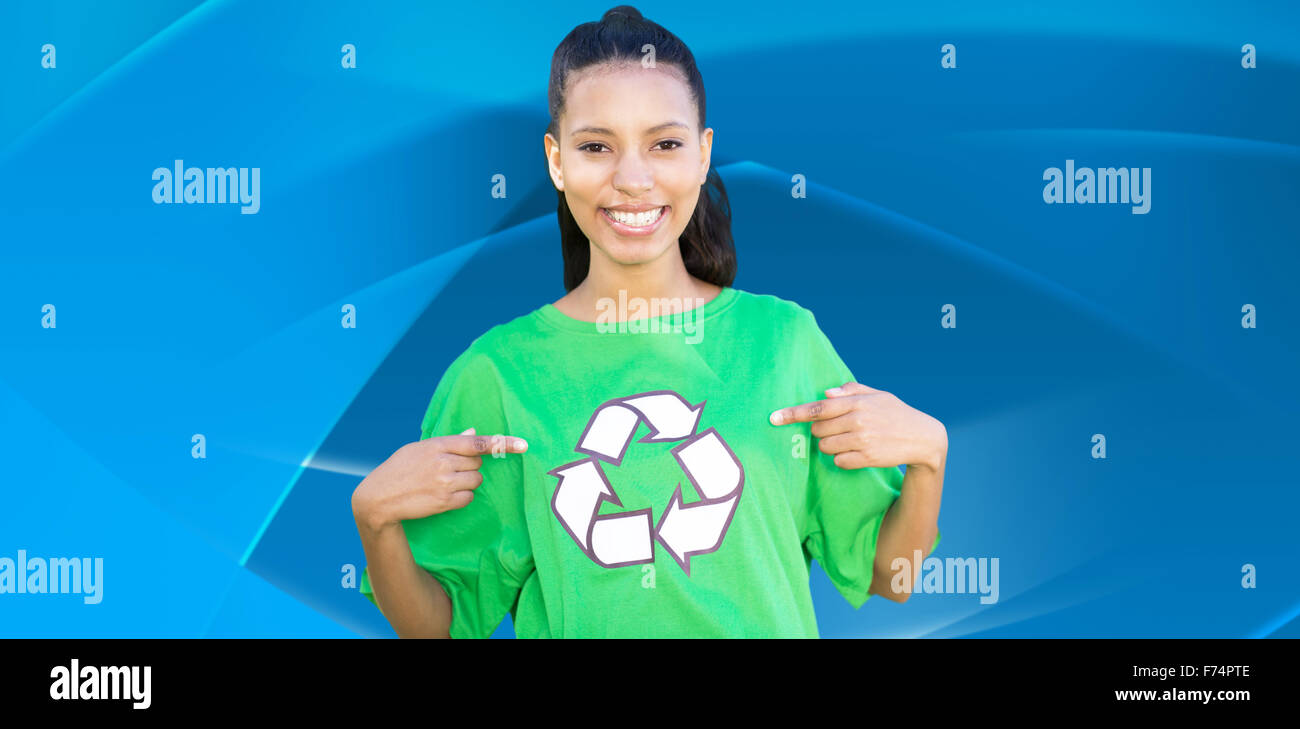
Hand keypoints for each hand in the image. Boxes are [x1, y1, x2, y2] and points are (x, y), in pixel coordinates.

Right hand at [351, 427, 527, 532]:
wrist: (378, 497)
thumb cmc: (399, 469)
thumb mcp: (419, 448)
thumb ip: (449, 441)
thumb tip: (473, 432)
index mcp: (438, 445)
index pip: (478, 442)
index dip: (503, 443)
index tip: (523, 445)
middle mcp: (443, 462)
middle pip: (478, 462)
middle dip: (470, 466)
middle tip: (450, 470)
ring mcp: (445, 483)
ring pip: (475, 480)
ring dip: (466, 482)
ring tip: (444, 483)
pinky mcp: (444, 502)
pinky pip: (469, 498)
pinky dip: (462, 497)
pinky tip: (444, 496)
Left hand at [769, 382, 946, 470]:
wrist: (923, 437)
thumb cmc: (896, 413)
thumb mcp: (877, 395)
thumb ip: (851, 391)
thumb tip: (826, 393)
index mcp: (857, 402)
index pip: (818, 407)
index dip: (793, 413)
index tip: (773, 418)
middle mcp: (857, 420)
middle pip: (817, 430)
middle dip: (822, 431)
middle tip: (839, 429)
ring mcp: (862, 440)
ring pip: (825, 447)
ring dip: (831, 446)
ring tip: (850, 440)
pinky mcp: (867, 458)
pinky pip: (839, 461)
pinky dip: (843, 458)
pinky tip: (857, 452)